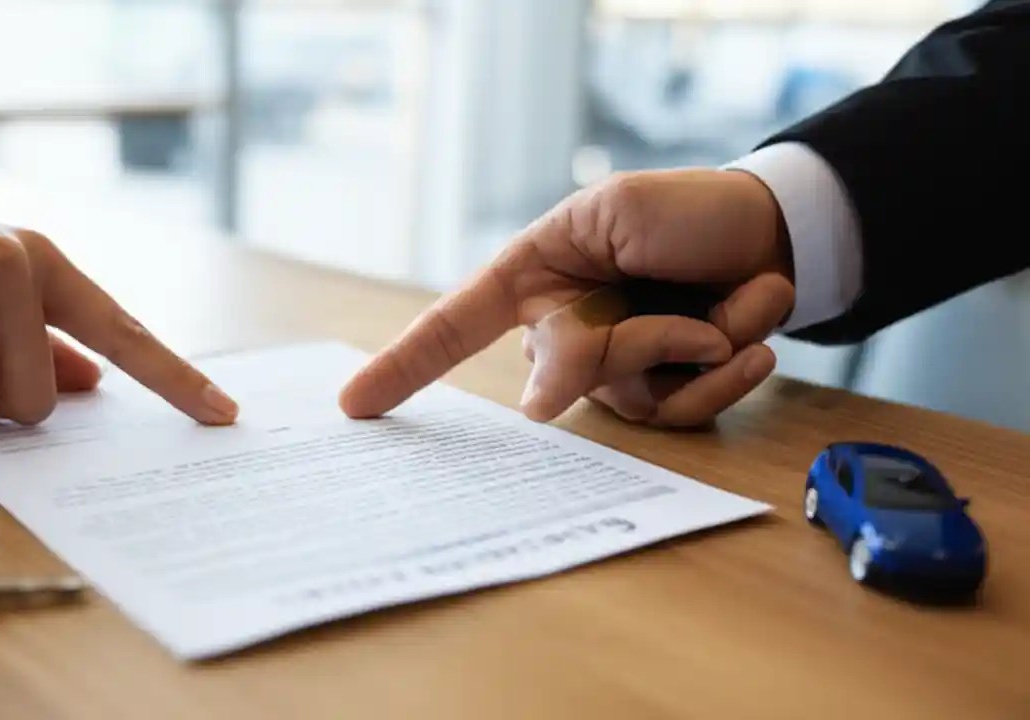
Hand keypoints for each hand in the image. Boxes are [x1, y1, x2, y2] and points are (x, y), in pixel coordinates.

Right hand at [340, 168, 794, 425]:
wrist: (774, 229)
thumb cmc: (684, 210)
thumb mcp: (616, 220)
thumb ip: (575, 308)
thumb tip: (542, 402)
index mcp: (533, 279)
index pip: (452, 328)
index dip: (403, 367)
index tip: (353, 405)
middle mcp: (563, 331)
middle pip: (560, 375)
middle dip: (629, 345)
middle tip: (690, 317)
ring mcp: (614, 369)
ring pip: (628, 399)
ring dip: (696, 345)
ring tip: (735, 301)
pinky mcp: (664, 393)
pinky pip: (678, 414)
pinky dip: (728, 372)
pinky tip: (754, 339)